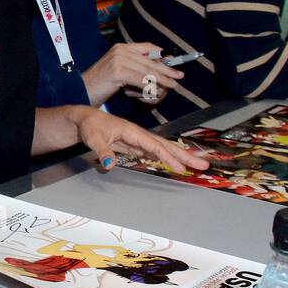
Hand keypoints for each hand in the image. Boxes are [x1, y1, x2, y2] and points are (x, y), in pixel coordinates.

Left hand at [76, 107, 209, 174]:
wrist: (84, 119)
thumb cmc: (89, 127)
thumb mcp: (93, 138)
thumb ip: (102, 151)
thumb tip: (110, 164)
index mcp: (132, 131)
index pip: (154, 146)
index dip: (169, 157)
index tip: (182, 168)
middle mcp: (138, 134)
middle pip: (165, 145)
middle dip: (185, 155)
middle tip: (203, 165)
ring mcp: (138, 140)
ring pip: (162, 148)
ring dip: (179, 156)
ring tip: (196, 165)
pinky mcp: (134, 144)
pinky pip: (154, 151)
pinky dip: (165, 157)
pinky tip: (174, 163)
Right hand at [83, 42, 183, 104]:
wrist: (81, 90)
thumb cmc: (101, 84)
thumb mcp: (119, 72)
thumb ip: (134, 69)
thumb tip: (156, 73)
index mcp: (122, 48)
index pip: (148, 47)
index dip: (163, 55)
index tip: (174, 62)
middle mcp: (121, 51)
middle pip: (150, 60)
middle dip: (167, 69)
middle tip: (179, 76)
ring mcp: (118, 60)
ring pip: (147, 70)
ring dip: (162, 79)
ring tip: (172, 86)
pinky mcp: (117, 72)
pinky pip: (140, 79)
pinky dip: (150, 86)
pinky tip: (156, 91)